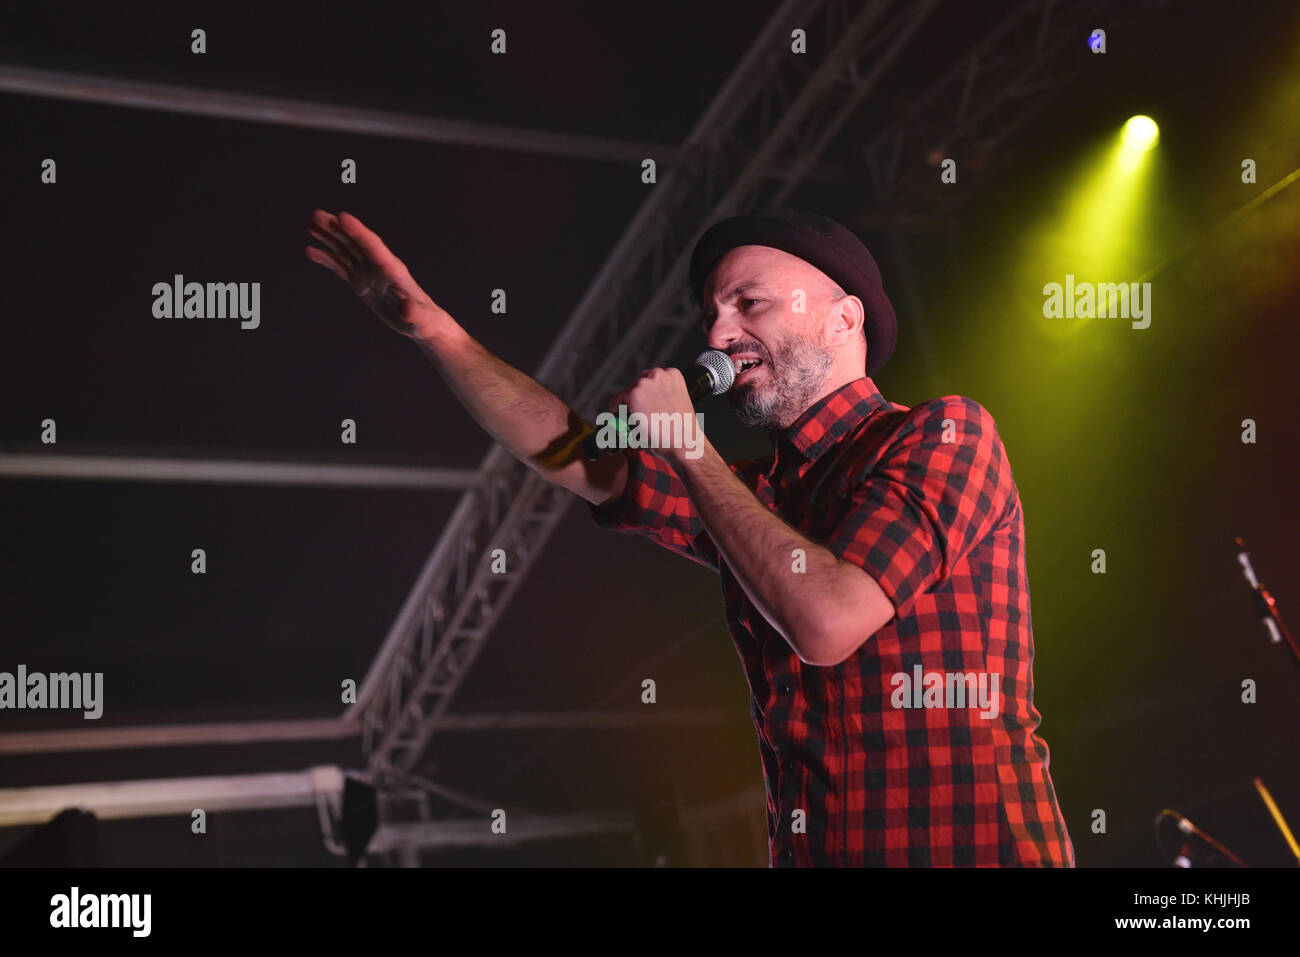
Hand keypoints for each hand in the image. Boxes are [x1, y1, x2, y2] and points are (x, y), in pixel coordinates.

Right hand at [305, 209, 444, 338]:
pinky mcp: (362, 282)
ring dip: (329, 237)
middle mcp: (379, 266)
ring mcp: (369, 272)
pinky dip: (327, 258)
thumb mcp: (421, 320)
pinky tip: (311, 250)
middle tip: (317, 214)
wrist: (423, 323)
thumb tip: (407, 309)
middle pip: (356, 242)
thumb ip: (414, 313)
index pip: (374, 247)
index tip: (342, 216)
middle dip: (337, 228)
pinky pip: (341, 266)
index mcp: (394, 271)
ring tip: (310, 224)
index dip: (359, 232)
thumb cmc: (425, 321)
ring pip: (346, 249)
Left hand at [607, 368, 704, 460]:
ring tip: (638, 423)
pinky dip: (618, 413)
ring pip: (626, 394)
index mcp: (672, 374)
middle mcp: (658, 374)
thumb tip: (646, 403)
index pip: (650, 380)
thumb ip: (663, 395)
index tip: (646, 406)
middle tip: (641, 416)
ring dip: (628, 407)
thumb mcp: (677, 402)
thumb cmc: (683, 429)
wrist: (684, 442)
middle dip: (636, 400)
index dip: (646, 396)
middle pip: (636, 384)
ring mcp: (644, 383)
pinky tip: (629, 423)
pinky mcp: (632, 395)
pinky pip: (615, 403)